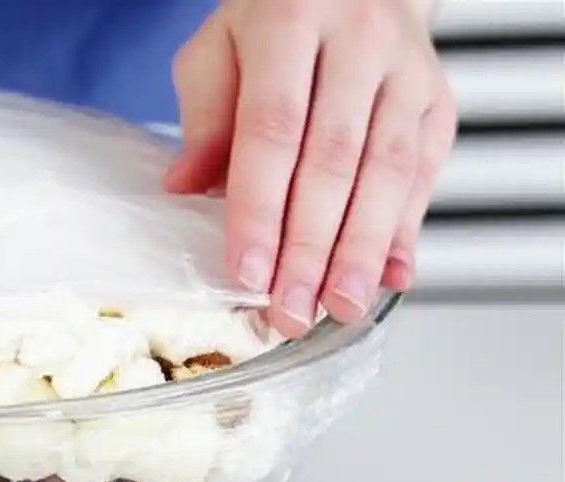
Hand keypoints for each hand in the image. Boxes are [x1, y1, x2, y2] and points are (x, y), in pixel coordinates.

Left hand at [165, 0, 456, 337]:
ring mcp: (408, 70)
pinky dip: (405, 230)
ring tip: (337, 308)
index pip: (273, 129)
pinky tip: (387, 278)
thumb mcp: (215, 50)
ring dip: (361, 250)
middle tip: (290, 310)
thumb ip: (205, 117)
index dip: (261, 208)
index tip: (247, 272)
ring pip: (388, 171)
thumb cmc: (270, 22)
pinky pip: (426, 172)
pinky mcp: (439, 98)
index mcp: (290, 21)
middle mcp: (359, 41)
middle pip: (334, 160)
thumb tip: (185, 188)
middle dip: (311, 248)